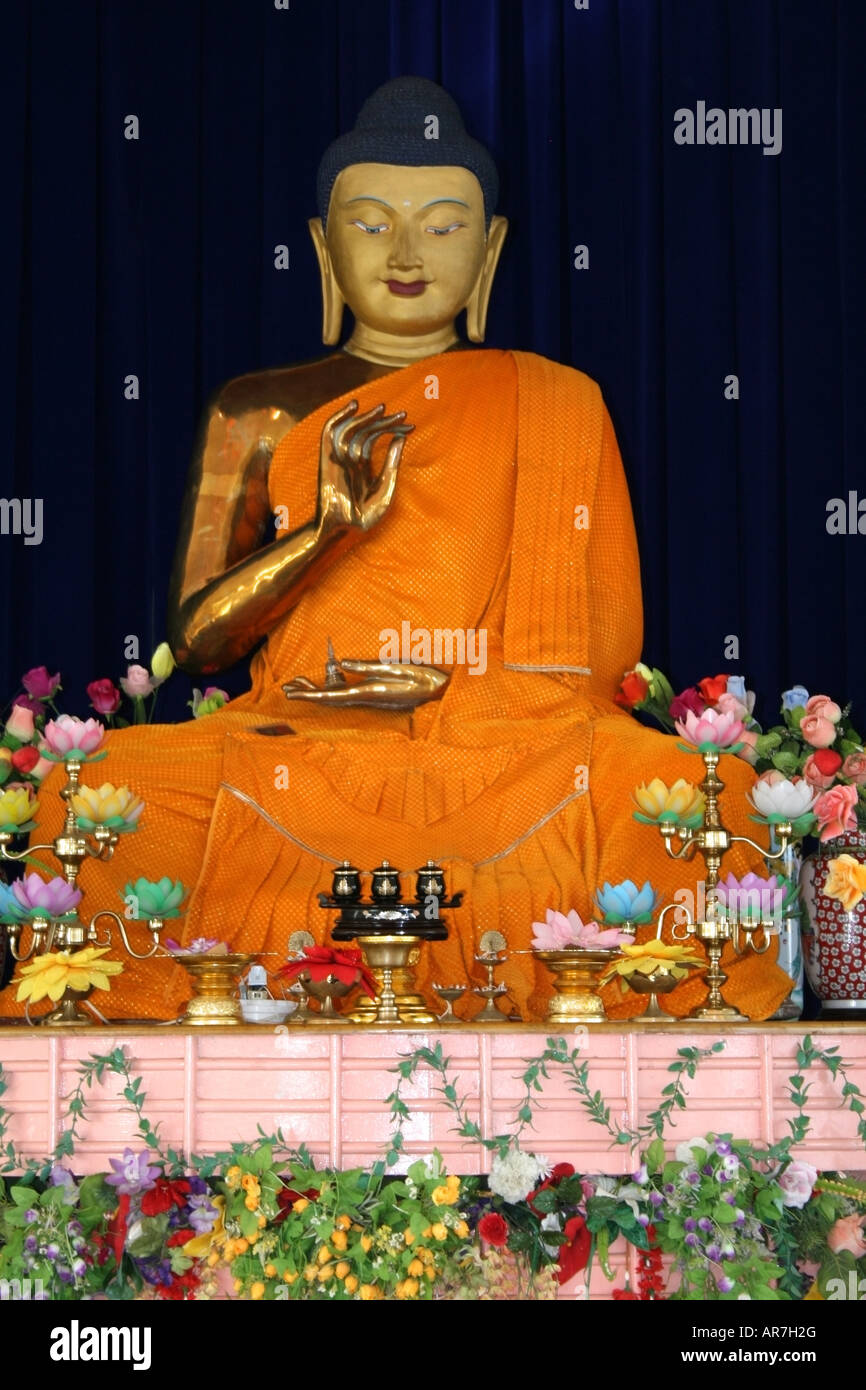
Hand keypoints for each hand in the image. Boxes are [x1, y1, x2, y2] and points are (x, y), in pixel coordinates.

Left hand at [282, 659, 446, 709]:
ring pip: (336, 697)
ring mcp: (370, 698)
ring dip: (316, 691)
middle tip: (286, 688)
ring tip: (298, 684)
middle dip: (307, 694)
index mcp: (368, 692)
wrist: (441, 693)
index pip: (331, 695)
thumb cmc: (422, 678)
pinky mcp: (374, 694)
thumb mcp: (397, 668)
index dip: (308, 695)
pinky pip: (346, 693)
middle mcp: (365, 698)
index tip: (289, 693)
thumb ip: (369, 667)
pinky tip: (326, 680)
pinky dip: (331, 687)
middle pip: (329, 699)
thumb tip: (341, 663)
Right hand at [317, 399, 412, 536]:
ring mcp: (339, 458)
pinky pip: (330, 433)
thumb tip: (401, 437)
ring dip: (367, 417)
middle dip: (384, 421)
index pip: (377, 439)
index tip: (410, 425)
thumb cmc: (366, 517)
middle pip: (366, 431)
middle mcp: (351, 460)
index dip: (393, 429)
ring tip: (384, 408)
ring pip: (352, 429)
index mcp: (364, 467)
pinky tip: (353, 405)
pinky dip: (339, 417)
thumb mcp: (386, 487)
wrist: (346, 530)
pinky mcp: (328, 459)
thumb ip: (392, 462)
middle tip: (403, 415)